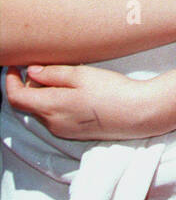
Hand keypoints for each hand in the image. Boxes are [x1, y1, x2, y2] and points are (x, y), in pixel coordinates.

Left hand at [4, 64, 157, 139]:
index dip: (10, 81)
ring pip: (43, 110)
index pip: (16, 97)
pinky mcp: (76, 133)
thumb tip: (31, 72)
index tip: (14, 66)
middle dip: (30, 85)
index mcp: (50, 107)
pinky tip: (75, 92)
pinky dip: (56, 103)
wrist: (139, 113)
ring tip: (64, 76)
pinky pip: (56, 117)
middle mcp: (53, 123)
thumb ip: (52, 74)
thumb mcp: (81, 75)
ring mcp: (64, 130)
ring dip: (44, 94)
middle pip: (29, 104)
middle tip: (44, 65)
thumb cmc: (112, 91)